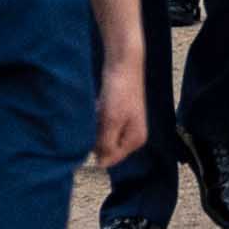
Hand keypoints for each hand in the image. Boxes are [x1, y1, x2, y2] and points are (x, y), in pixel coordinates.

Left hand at [92, 47, 148, 171]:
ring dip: (95, 128)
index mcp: (136, 140)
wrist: (123, 64)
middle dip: (96, 137)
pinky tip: (99, 106)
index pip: (109, 159)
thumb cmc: (118, 92)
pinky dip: (97, 119)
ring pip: (102, 137)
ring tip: (99, 110)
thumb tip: (100, 164)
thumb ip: (106, 145)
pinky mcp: (119, 115)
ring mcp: (126, 125)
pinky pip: (102, 126)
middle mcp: (133, 135)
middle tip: (97, 119)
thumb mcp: (111, 122)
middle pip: (106, 148)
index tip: (93, 132)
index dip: (97, 149)